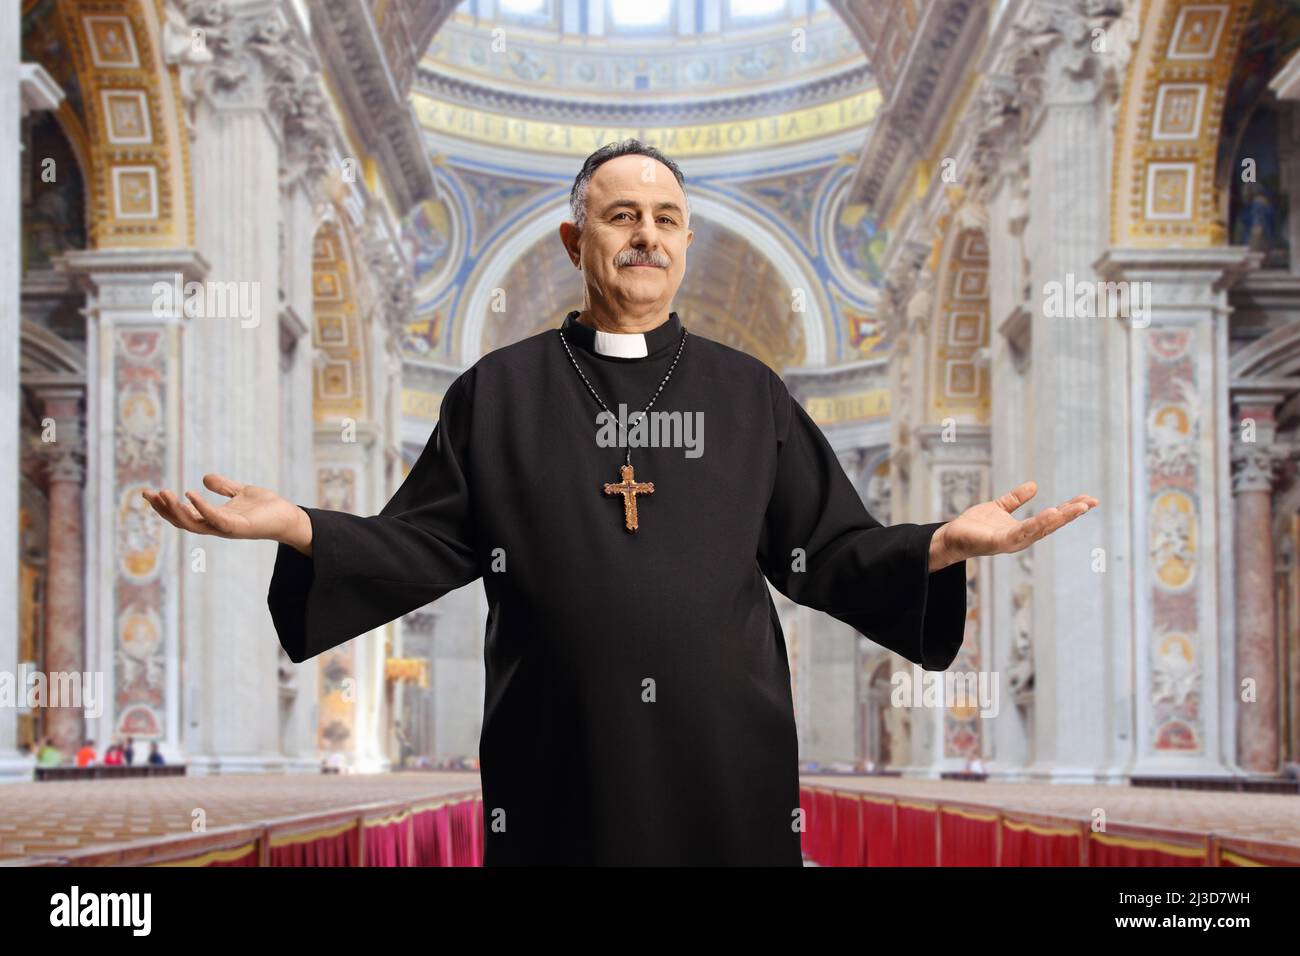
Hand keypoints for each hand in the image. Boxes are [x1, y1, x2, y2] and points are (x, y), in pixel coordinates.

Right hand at [141, 473, 312, 554]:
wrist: (289, 517)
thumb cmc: (266, 508)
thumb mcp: (241, 492)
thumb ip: (223, 487)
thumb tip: (205, 478)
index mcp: (214, 517)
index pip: (183, 514)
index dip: (165, 505)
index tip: (149, 492)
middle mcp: (216, 526)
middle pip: (182, 521)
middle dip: (163, 509)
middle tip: (148, 493)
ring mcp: (226, 528)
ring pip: (194, 524)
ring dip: (176, 510)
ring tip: (163, 494)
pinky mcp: (238, 528)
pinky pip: (215, 519)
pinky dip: (202, 507)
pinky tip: (190, 495)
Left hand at [929, 480, 1096, 570]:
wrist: (951, 538)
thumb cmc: (974, 526)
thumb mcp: (999, 508)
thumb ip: (1015, 499)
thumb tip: (1034, 486)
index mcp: (1023, 530)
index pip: (1051, 519)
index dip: (1070, 510)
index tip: (1088, 499)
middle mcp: (1021, 538)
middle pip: (1052, 525)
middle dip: (1072, 514)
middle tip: (1091, 502)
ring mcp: (1011, 542)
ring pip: (1041, 529)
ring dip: (1060, 519)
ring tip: (1077, 507)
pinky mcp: (999, 542)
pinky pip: (1021, 532)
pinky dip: (1038, 524)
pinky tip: (1051, 514)